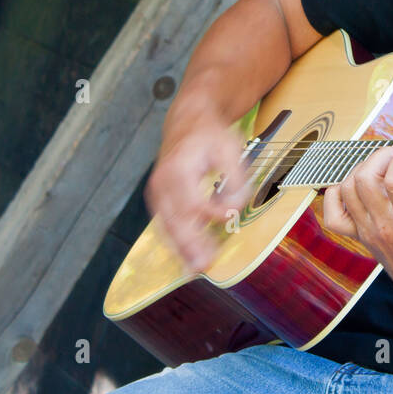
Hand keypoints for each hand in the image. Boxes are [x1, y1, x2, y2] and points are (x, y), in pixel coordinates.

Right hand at [144, 120, 250, 272]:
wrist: (188, 122)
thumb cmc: (210, 135)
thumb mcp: (230, 147)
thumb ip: (235, 178)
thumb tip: (235, 206)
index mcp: (178, 169)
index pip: (193, 203)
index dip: (211, 216)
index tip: (231, 219)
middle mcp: (162, 183)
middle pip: (174, 221)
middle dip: (189, 246)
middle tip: (203, 267)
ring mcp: (157, 193)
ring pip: (166, 227)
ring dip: (181, 250)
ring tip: (194, 271)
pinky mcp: (159, 199)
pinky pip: (165, 225)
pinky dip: (176, 242)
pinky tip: (186, 258)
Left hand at [322, 146, 392, 323]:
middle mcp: (386, 228)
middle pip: (366, 178)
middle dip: (382, 156)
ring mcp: (370, 234)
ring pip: (347, 189)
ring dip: (363, 168)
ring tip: (383, 167)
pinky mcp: (363, 240)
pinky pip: (334, 216)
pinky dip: (337, 195)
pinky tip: (357, 186)